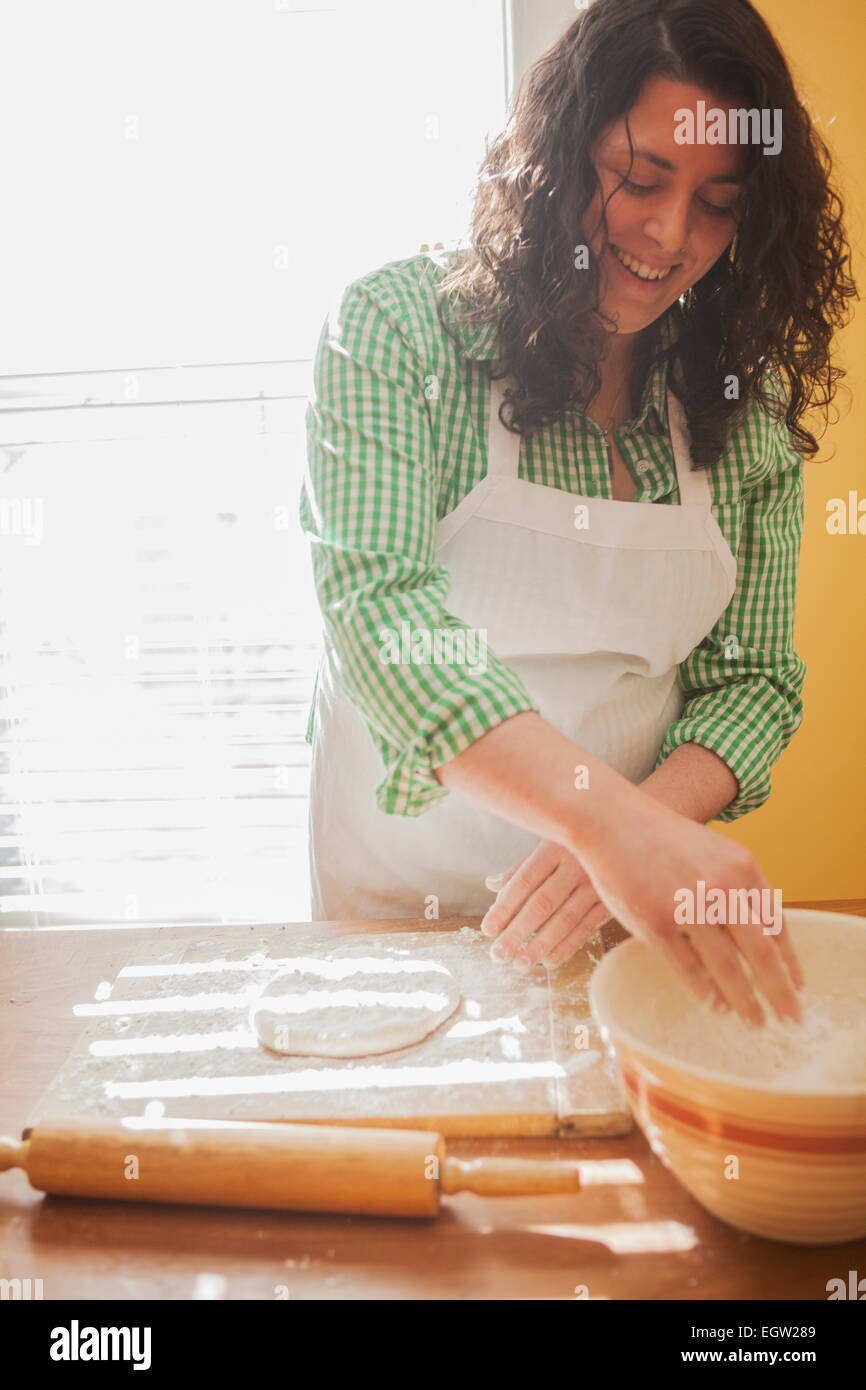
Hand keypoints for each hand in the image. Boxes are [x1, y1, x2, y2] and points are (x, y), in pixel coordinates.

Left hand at [481, 840, 612, 970]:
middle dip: (518, 932)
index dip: (505, 906)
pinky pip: (587, 926)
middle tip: (498, 955)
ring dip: (541, 945)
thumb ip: (522, 868)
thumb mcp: (550, 846)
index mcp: (555, 847)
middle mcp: (577, 864)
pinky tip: (549, 961)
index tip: (488, 930)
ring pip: (565, 919)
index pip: (524, 881)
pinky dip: (568, 946)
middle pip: (542, 903)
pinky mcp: (613, 900)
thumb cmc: (577, 845)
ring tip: (520, 964)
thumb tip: (491, 884)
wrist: (628, 838)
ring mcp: (598, 883)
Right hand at [572, 792, 803, 1026]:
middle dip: (780, 992)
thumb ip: (738, 888)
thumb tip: (761, 937)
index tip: (799, 987)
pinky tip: (716, 1006)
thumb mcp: (714, 853)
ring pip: (728, 968)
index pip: (777, 926)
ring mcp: (688, 907)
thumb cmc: (663, 839)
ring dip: (745, 1001)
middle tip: (792, 1018)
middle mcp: (722, 889)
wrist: (612, 821)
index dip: (791, 961)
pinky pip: (689, 968)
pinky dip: (706, 992)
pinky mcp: (656, 924)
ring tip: (756, 1022)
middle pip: (762, 954)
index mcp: (743, 869)